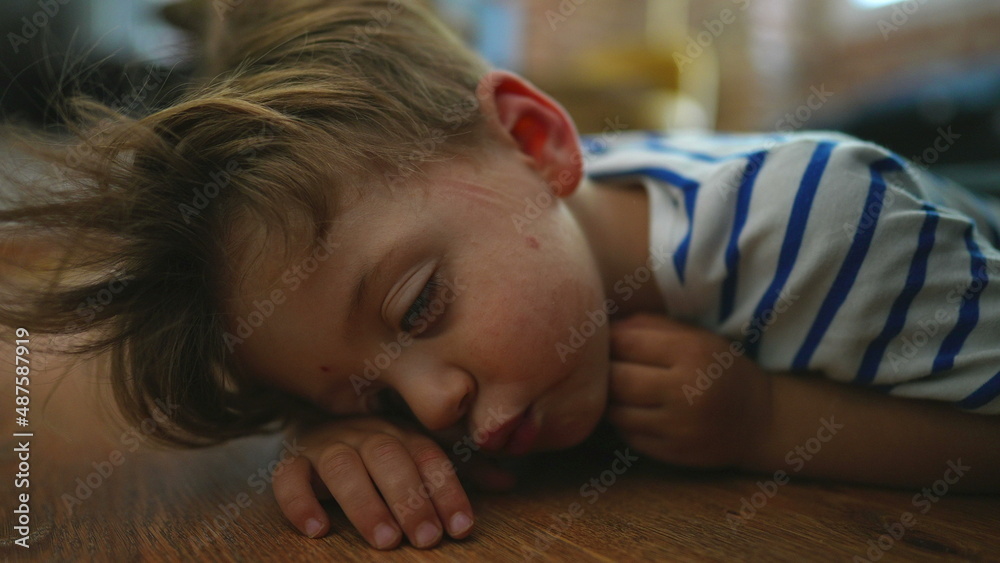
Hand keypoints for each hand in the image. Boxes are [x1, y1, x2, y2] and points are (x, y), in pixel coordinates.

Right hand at [271, 416, 480, 549]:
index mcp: (400, 432)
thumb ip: (459, 470)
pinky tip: (318, 530)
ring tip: (386, 540)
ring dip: (366, 503)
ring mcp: (326, 444)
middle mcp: (365, 433)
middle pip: (389, 458)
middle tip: (426, 539)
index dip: (448, 491)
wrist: (316, 425)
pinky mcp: (290, 461)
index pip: (430, 457)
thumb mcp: (419, 456)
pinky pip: (290, 477)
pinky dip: (301, 502)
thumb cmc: (379, 451)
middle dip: (411, 500)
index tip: (462, 527)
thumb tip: (509, 481)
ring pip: (344, 466)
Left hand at [607, 313, 771, 467]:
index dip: (607, 340)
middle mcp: (686, 391)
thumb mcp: (695, 337)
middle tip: (602, 367)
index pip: (625, 342)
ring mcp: (679, 427)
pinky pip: (628, 436)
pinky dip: (624, 423)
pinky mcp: (674, 454)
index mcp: (692, 353)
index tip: (603, 340)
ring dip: (610, 399)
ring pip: (617, 411)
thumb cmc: (719, 369)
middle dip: (603, 372)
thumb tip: (601, 326)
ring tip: (617, 389)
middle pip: (616, 379)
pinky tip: (634, 412)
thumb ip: (649, 326)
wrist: (760, 421)